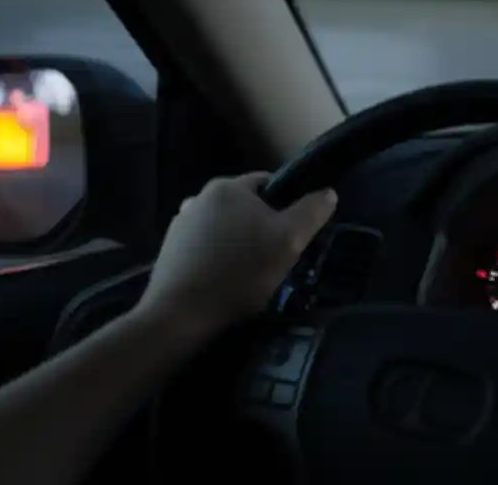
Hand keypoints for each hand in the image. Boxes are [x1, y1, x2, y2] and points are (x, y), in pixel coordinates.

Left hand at [135, 172, 336, 338]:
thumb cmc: (240, 272)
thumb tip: (328, 192)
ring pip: (225, 228)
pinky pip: (205, 246)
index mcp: (229, 186)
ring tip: (248, 275)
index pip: (269, 183)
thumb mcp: (288, 242)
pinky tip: (223, 282)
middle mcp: (199, 196)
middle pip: (246, 207)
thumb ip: (311, 213)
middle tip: (274, 260)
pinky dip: (217, 258)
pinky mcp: (169, 249)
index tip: (293, 236)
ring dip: (238, 244)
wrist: (181, 313)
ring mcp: (180, 223)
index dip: (287, 208)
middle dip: (261, 228)